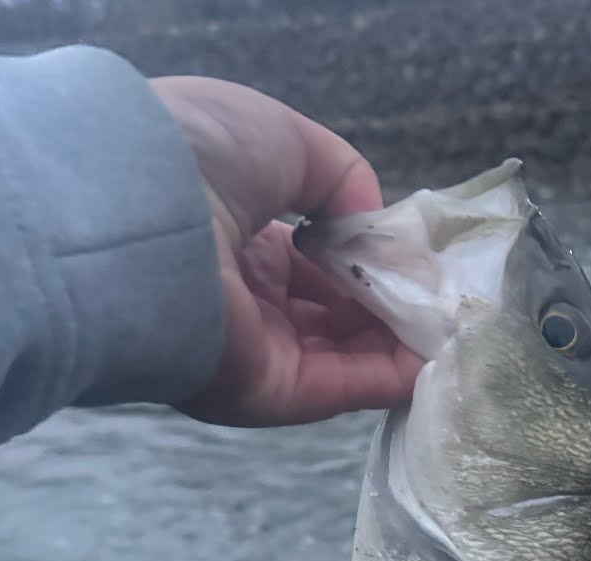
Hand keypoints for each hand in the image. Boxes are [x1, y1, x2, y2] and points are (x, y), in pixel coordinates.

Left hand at [149, 76, 422, 426]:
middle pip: (334, 311)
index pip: (314, 258)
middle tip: (448, 292)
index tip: (418, 253)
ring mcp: (251, 348)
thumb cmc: (200, 158)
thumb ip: (339, 177)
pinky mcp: (263, 392)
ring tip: (455, 322)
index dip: (368, 256)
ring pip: (343, 353)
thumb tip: (372, 226)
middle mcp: (242, 296)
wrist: (135, 214)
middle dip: (393, 301)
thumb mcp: (282, 138)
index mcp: (235, 235)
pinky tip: (435, 355)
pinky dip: (390, 375)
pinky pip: (340, 387)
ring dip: (402, 340)